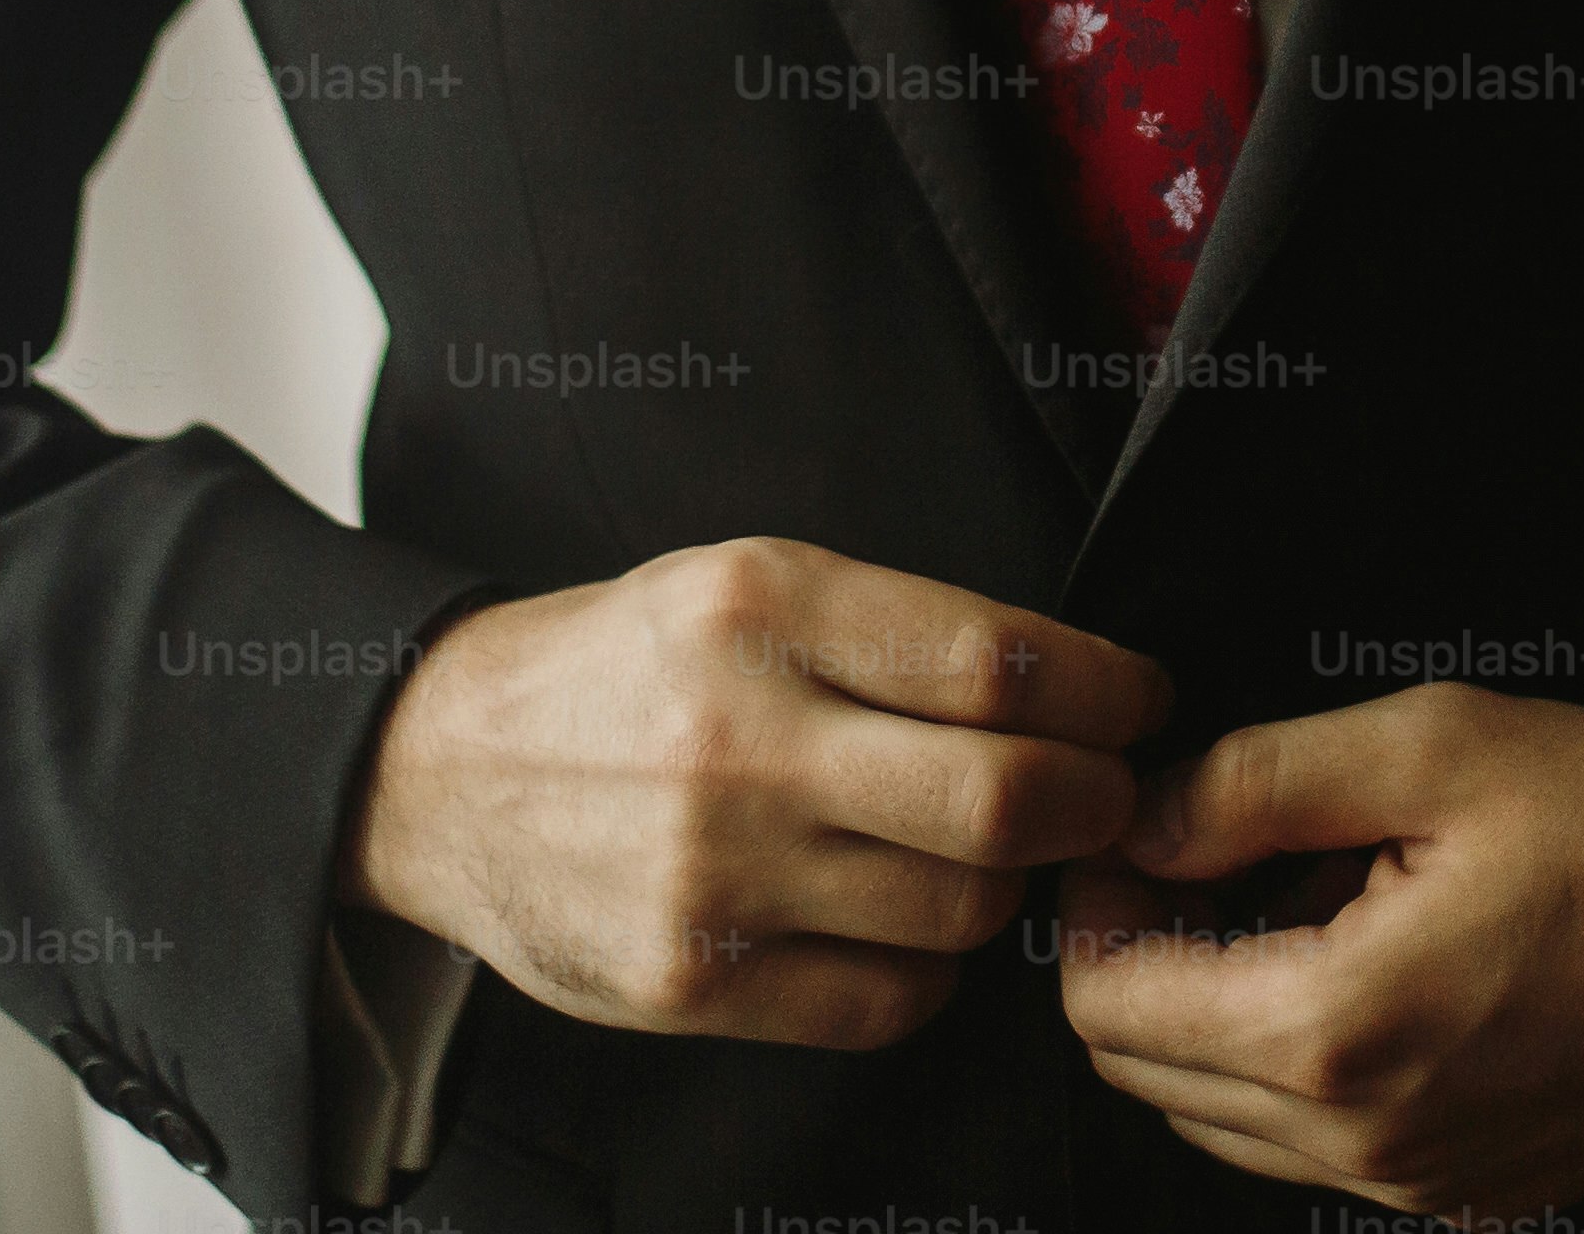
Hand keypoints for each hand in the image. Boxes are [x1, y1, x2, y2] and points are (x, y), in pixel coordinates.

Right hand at [349, 533, 1168, 1047]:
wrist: (444, 770)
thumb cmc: (633, 665)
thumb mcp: (748, 581)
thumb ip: (894, 629)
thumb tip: (1076, 691)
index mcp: (762, 606)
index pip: (996, 663)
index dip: (1107, 693)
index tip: (1139, 703)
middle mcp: (739, 737)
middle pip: (1003, 798)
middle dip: (1096, 801)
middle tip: (1109, 793)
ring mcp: (711, 873)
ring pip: (958, 911)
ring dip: (1007, 888)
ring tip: (989, 854)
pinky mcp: (688, 984)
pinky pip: (885, 1002)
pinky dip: (928, 972)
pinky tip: (904, 923)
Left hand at [1049, 683, 1583, 1218]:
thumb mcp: (1436, 745)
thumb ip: (1256, 780)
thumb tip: (1143, 820)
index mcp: (1334, 1030)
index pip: (1106, 1002)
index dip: (1095, 902)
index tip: (1142, 827)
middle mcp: (1358, 1139)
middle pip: (1144, 1069)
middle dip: (1148, 954)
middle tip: (1217, 847)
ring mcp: (1410, 1184)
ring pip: (1217, 1116)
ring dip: (1221, 1009)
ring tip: (1309, 896)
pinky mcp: (1457, 1194)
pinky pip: (1311, 1144)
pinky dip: (1300, 1059)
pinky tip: (1375, 959)